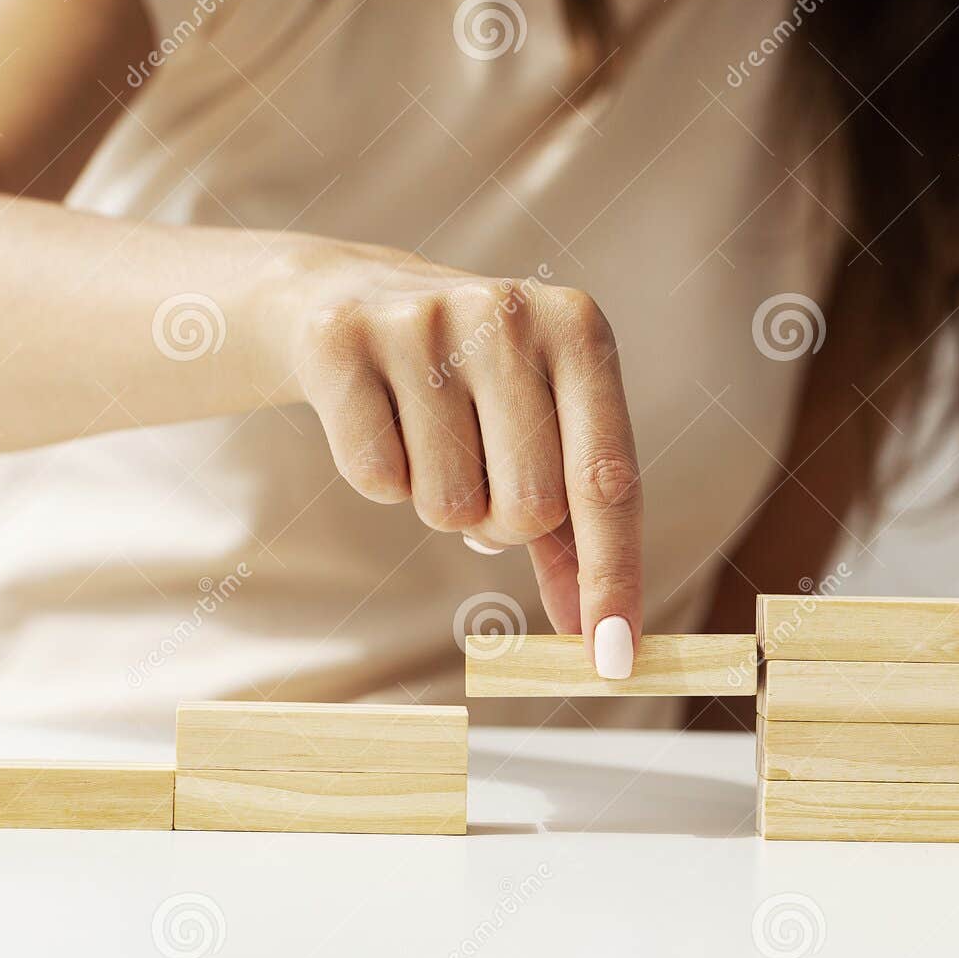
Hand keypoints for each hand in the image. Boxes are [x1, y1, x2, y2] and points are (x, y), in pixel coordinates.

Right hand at [274, 242, 642, 677]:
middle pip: (529, 509)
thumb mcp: (541, 432)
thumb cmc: (471, 385)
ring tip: (429, 437)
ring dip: (440, 502)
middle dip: (502, 525)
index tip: (614, 660)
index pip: (608, 482)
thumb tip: (595, 637)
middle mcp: (510, 313)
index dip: (613, 576)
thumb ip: (575, 533)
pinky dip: (383, 480)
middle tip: (481, 476)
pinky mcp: (344, 343)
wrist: (350, 297)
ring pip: (450, 505)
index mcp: (580, 331)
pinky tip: (381, 422)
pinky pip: (379, 481)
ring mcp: (423, 321)